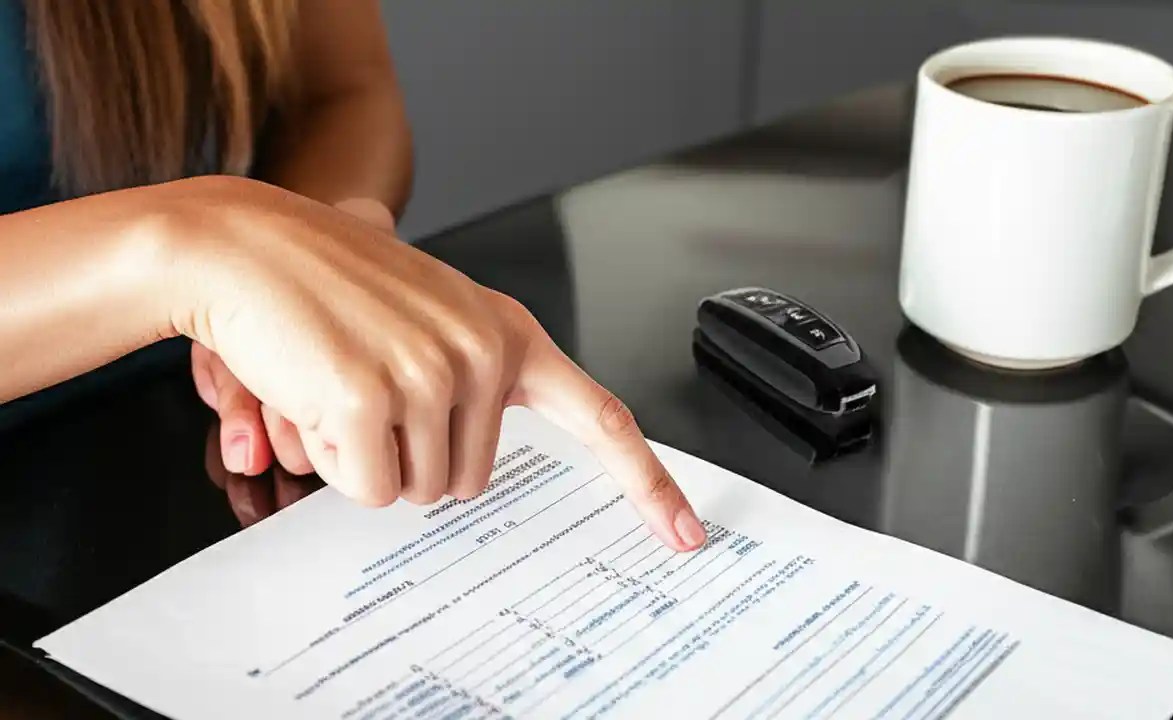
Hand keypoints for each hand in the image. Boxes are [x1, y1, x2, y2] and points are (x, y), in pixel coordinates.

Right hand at [164, 176, 705, 550]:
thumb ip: (470, 387)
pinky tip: (316, 395)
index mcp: (508, 334)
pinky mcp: (374, 399)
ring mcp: (434, 375)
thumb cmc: (329, 287)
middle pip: (469, 483)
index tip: (684, 530)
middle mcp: (484, 352)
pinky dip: (333, 461)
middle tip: (369, 393)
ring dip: (368, 457)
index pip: (601, 418)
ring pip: (415, 492)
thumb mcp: (428, 324)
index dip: (647, 482)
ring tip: (341, 384)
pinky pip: (367, 489)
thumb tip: (465, 476)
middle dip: (411, 458)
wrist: (246, 245)